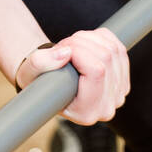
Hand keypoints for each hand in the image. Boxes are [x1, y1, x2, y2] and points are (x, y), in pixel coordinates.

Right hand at [15, 29, 129, 125]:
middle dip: (82, 42)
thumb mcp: (28, 73)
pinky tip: (86, 45)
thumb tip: (66, 54)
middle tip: (63, 46)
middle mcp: (106, 108)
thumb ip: (41, 63)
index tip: (62, 48)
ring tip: (71, 46)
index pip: (97, 71)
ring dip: (90, 38)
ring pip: (114, 50)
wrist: (48, 83)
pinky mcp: (123, 80)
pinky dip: (101, 39)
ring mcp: (118, 94)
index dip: (79, 51)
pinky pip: (119, 48)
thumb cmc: (37, 81)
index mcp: (86, 113)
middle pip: (106, 58)